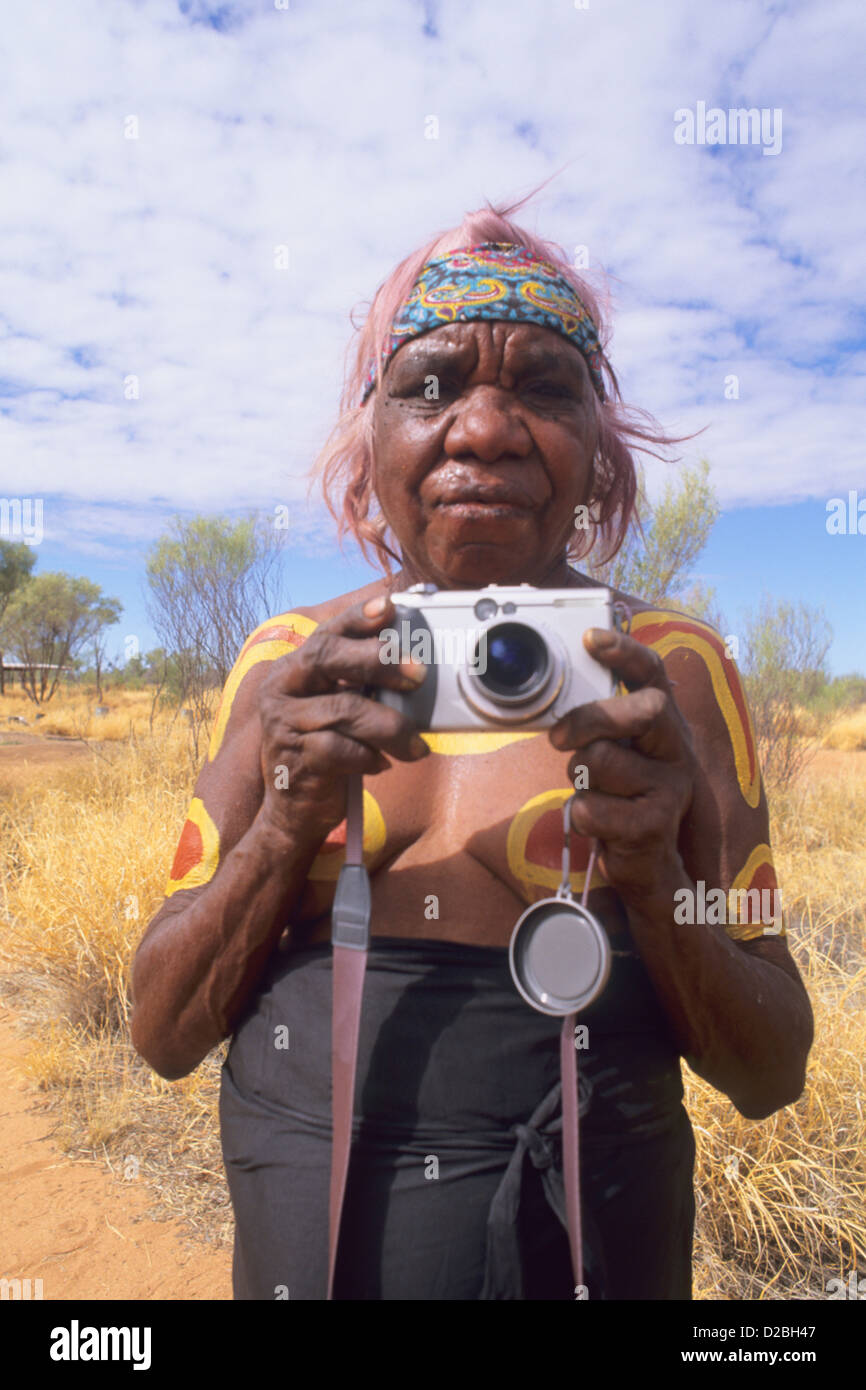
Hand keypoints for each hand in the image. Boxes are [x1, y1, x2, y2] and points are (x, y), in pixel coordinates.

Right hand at [256, 594, 428, 844]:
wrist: (294, 811)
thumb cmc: (326, 751)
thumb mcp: (338, 710)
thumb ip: (360, 686)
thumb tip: (414, 663)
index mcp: (294, 670)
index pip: (326, 634)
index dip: (357, 617)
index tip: (390, 607)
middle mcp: (282, 690)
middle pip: (328, 658)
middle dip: (379, 660)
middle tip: (418, 673)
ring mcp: (284, 724)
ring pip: (345, 709)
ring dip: (391, 726)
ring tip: (416, 745)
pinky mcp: (295, 759)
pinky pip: (340, 749)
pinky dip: (370, 757)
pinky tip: (382, 764)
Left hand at [547, 626, 696, 903]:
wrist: (647, 864)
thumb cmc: (620, 798)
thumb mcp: (613, 753)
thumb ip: (598, 724)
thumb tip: (556, 698)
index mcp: (664, 724)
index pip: (653, 674)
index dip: (626, 651)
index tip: (591, 637)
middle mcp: (675, 750)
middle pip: (639, 711)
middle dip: (591, 719)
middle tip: (559, 738)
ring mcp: (670, 788)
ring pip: (601, 761)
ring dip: (579, 777)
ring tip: (592, 791)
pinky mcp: (654, 825)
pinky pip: (593, 808)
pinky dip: (581, 815)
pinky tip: (597, 822)